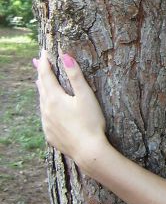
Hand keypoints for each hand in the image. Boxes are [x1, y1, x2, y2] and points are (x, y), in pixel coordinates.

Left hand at [34, 49, 108, 169]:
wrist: (88, 151)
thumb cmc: (90, 122)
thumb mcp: (86, 96)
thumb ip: (75, 75)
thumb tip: (65, 56)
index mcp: (54, 98)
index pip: (46, 75)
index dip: (45, 62)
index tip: (43, 52)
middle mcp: (46, 110)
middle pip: (41, 87)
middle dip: (40, 73)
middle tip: (37, 62)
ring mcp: (47, 123)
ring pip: (41, 102)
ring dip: (41, 90)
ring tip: (40, 82)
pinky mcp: (50, 135)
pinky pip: (44, 117)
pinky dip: (45, 107)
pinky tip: (47, 109)